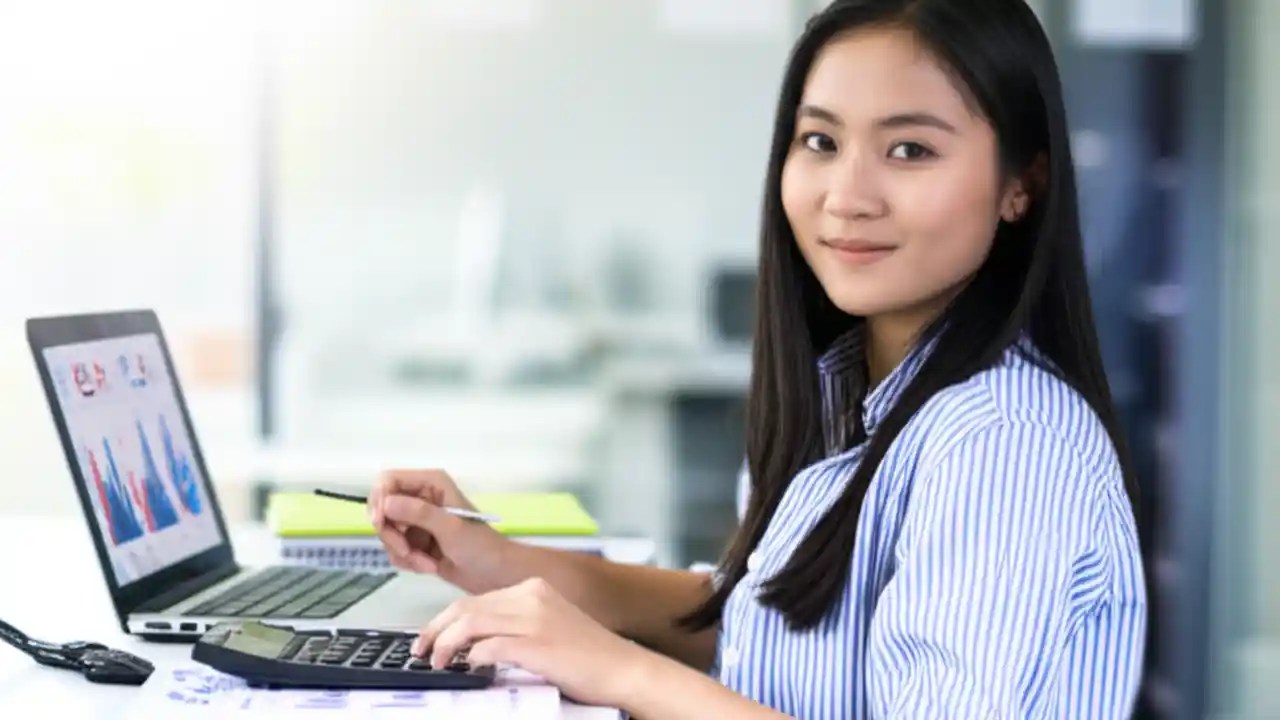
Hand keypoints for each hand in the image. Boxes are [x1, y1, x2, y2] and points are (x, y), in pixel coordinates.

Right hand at [368, 469, 516, 594]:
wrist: (496, 576)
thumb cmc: (480, 547)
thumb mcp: (450, 528)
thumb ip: (419, 513)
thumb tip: (386, 503)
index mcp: (431, 483)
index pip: (388, 480)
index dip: (379, 500)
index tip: (380, 524)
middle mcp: (421, 497)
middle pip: (382, 509)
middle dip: (391, 535)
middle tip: (407, 552)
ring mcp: (417, 521)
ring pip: (387, 533)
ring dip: (403, 552)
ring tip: (426, 563)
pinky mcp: (416, 542)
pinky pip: (395, 549)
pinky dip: (408, 561)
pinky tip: (429, 566)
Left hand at [413, 577, 649, 707]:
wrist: (621, 668)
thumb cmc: (586, 654)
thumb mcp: (547, 625)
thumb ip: (514, 624)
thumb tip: (471, 640)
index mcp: (533, 588)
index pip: (475, 599)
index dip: (445, 619)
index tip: (430, 636)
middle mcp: (532, 596)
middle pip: (467, 608)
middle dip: (436, 629)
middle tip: (421, 650)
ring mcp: (535, 619)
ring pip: (472, 623)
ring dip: (447, 644)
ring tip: (438, 661)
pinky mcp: (538, 644)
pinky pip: (492, 646)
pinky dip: (474, 656)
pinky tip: (469, 666)